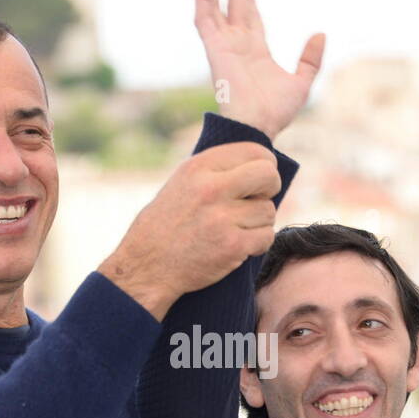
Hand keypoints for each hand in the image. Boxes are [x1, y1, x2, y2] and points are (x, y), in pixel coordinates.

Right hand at [100, 141, 280, 319]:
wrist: (147, 266)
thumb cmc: (167, 225)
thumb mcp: (183, 183)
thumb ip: (217, 170)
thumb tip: (261, 163)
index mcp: (198, 167)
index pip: (254, 151)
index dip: (265, 165)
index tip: (259, 180)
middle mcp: (210, 189)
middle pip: (268, 175)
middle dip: (271, 188)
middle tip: (258, 200)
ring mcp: (222, 219)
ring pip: (268, 211)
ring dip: (259, 222)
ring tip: (237, 229)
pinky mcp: (232, 246)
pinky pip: (266, 237)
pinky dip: (258, 244)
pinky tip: (239, 246)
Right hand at [194, 0, 324, 140]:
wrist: (258, 125)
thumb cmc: (276, 112)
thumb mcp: (302, 82)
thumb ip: (310, 59)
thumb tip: (320, 33)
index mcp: (255, 50)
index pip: (248, 14)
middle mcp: (237, 45)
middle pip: (231, 3)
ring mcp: (224, 45)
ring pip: (215, 6)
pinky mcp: (214, 49)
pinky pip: (205, 18)